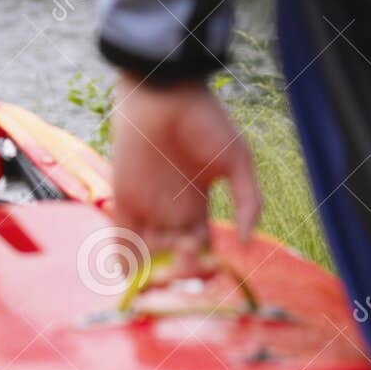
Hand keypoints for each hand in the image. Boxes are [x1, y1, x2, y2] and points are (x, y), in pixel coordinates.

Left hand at [111, 73, 260, 270]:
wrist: (164, 93)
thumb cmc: (204, 120)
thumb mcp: (237, 161)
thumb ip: (249, 201)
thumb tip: (247, 242)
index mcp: (199, 203)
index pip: (203, 248)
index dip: (208, 266)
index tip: (213, 273)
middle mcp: (172, 210)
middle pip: (176, 257)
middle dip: (183, 273)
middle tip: (188, 270)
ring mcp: (146, 205)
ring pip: (150, 253)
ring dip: (157, 272)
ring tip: (166, 277)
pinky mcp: (123, 198)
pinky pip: (121, 236)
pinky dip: (126, 259)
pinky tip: (135, 277)